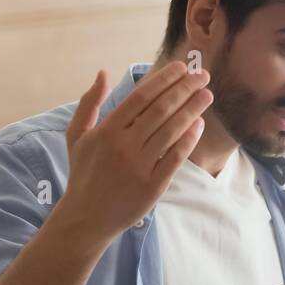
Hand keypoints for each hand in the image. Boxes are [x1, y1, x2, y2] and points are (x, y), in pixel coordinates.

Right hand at [52, 61, 211, 247]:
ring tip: (206, 95)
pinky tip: (199, 123)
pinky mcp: (153, 185)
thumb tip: (103, 73)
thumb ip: (89, 103)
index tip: (182, 68)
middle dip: (185, 89)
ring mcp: (140, 165)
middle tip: (203, 76)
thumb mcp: (77, 136)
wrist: (87, 217)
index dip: (164, 79)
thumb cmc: (84, 174)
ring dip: (192, 109)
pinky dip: (189, 138)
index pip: (141, 96)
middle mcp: (124, 145)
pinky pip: (176, 156)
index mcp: (107, 130)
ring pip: (172, 130)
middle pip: (161, 109)